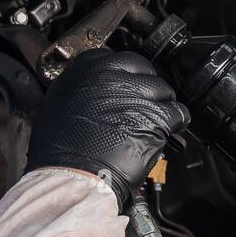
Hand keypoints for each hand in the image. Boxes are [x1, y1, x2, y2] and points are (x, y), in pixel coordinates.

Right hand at [27, 50, 188, 211]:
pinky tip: (163, 133)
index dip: (126, 78)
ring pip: (163, 91)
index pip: (121, 61)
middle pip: (145, 72)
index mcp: (88, 66)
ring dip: (159, 107)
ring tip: (148, 125)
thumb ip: (80, 86)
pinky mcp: (156, 115)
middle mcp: (113, 74)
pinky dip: (174, 123)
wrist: (72, 176)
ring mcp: (136, 93)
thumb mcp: (57, 103)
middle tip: (139, 110)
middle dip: (145, 90)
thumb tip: (92, 86)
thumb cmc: (59, 149)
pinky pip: (178, 113)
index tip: (126, 89)